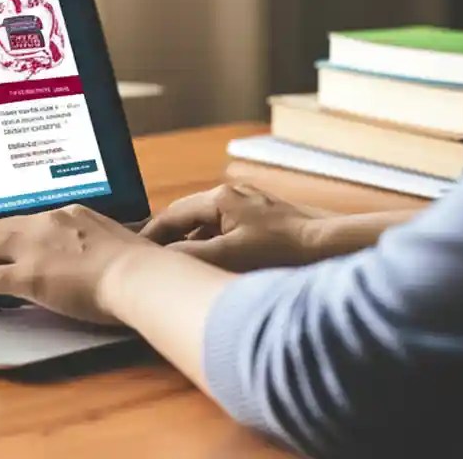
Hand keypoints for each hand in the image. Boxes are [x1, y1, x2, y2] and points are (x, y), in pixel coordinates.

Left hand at [0, 204, 160, 324]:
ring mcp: (35, 247)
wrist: (140, 276)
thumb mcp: (117, 243)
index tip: (10, 252)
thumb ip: (100, 245)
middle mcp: (48, 223)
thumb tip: (102, 260)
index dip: (14, 238)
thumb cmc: (141, 267)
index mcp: (70, 214)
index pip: (29, 221)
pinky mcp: (28, 275)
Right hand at [140, 183, 329, 270]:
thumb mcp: (229, 256)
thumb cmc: (282, 250)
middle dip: (169, 239)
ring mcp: (249, 204)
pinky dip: (214, 245)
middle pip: (187, 217)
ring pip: (207, 225)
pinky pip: (226, 230)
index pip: (171, 215)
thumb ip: (192, 255)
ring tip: (181, 267)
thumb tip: (163, 259)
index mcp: (219, 197)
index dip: (151, 236)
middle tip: (151, 260)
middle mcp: (232, 195)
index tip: (135, 253)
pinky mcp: (263, 218)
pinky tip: (215, 265)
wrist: (327, 246)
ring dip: (192, 244)